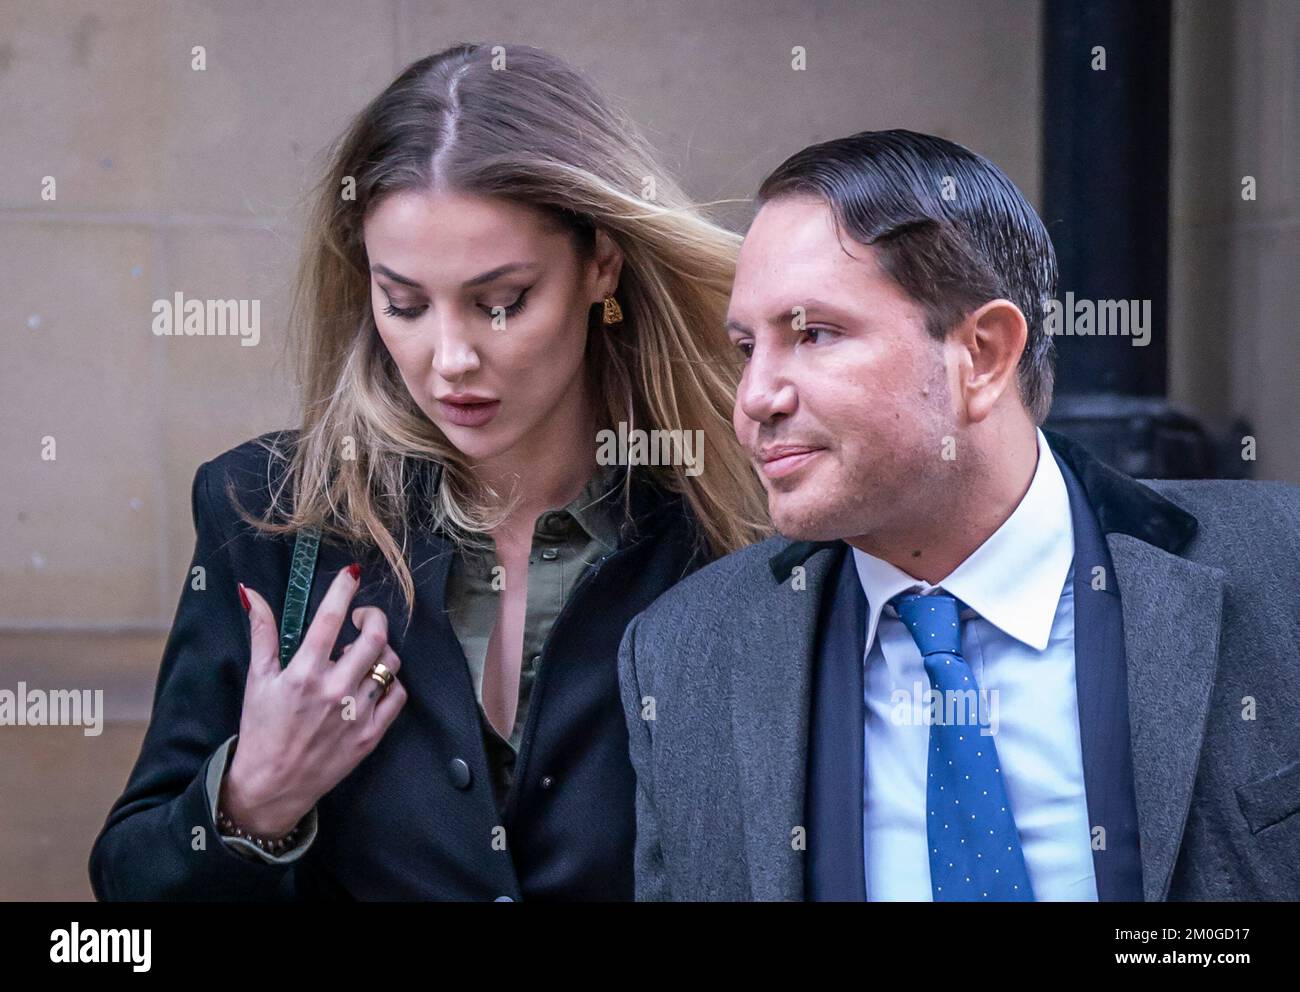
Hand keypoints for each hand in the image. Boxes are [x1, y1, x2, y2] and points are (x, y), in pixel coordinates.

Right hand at [220, 564, 407, 836]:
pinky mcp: (371, 735)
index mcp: (303, 674)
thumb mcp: (258, 679)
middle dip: (373, 618)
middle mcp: (334, 691)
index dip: (344, 590)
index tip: (352, 573)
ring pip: (389, 665)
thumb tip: (250, 593)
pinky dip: (391, 683)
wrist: (271, 786)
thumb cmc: (261, 730)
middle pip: (374, 638)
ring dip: (382, 651)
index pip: (330, 620)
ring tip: (364, 654)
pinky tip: (374, 682)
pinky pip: (397, 696)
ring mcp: (356, 714)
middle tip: (362, 618)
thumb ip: (262, 633)